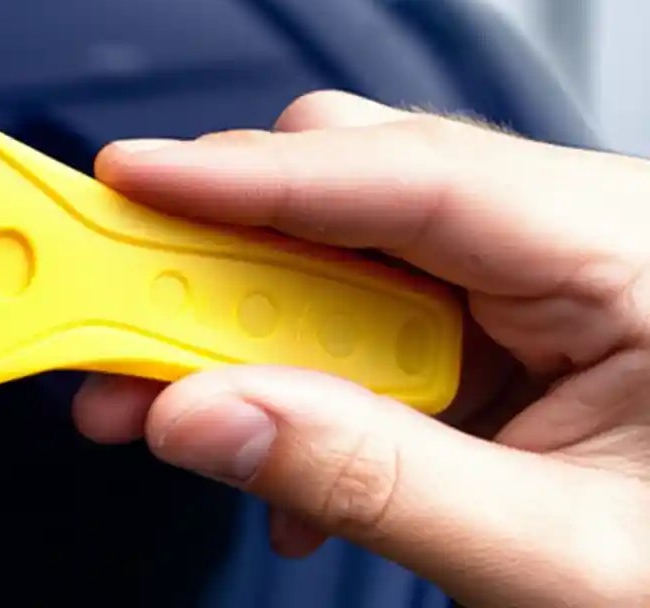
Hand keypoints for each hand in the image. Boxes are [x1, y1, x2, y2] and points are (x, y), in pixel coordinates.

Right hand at [73, 92, 649, 606]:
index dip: (247, 175)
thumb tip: (206, 417)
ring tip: (190, 411)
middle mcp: (576, 238)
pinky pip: (375, 313)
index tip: (128, 181)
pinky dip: (307, 377)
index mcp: (628, 253)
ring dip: (253, 331)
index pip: (408, 173)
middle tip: (129, 328)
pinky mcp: (508, 325)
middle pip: (353, 191)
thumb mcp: (553, 555)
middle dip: (223, 259)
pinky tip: (293, 458)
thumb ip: (369, 482)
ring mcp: (539, 278)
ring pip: (348, 253)